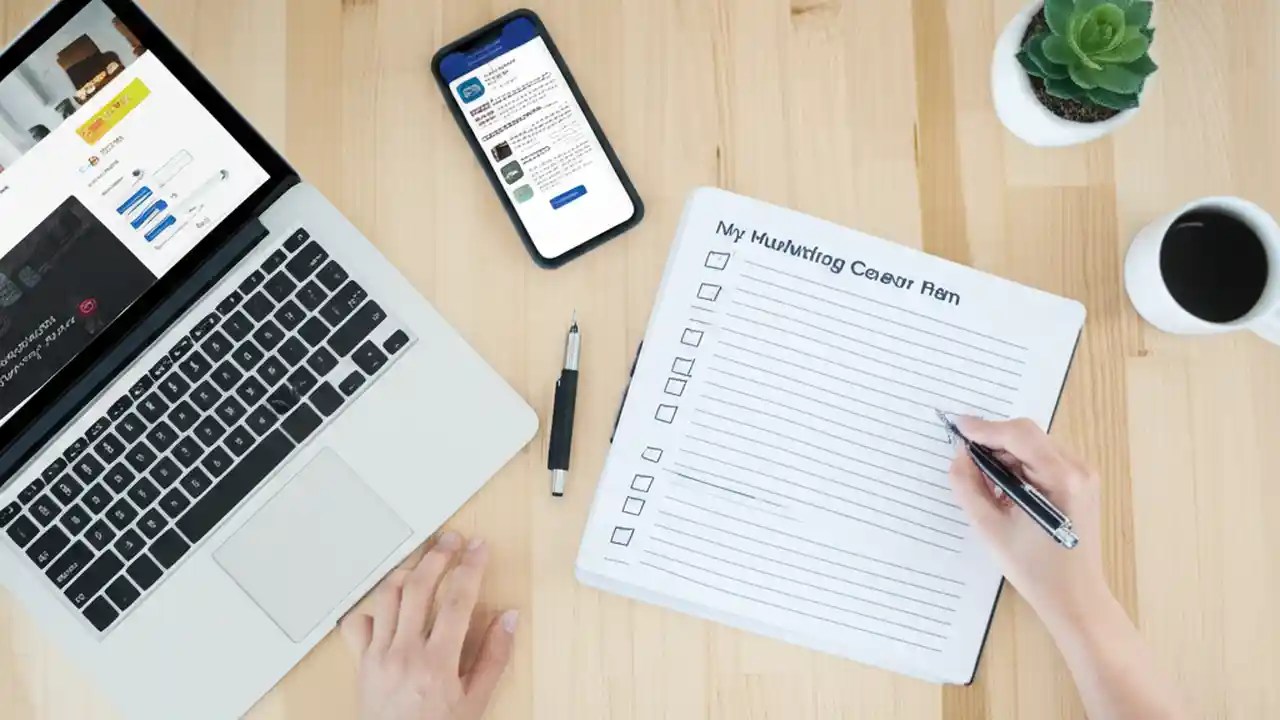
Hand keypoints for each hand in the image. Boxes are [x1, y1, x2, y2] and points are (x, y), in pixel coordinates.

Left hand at [341, 531, 517, 719]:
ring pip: (388, 597)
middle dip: (438, 556)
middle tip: (451, 540)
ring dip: (408, 572)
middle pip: (420, 587)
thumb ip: (494, 657)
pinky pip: (359, 623)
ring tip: (424, 560)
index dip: (471, 568)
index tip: (479, 549)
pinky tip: (388, 601)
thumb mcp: (476, 701)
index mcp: (437, 663)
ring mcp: (379, 655)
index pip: (457, 601)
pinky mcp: (362, 662)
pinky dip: (372, 607)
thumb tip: (508, 618)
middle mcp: (404, 653)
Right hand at [947, 417, 1110, 629]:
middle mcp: (1078, 469)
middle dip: (994, 441)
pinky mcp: (1081, 483)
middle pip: (1028, 436)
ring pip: (1035, 445)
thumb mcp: (990, 527)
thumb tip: (960, 455)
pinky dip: (1020, 464)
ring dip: (1007, 453)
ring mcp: (1083, 475)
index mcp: (1061, 478)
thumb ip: (968, 486)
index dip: (985, 427)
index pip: (1019, 435)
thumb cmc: (1033, 569)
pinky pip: (1044, 459)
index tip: (957, 426)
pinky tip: (1006, 486)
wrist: (1074, 597)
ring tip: (985, 479)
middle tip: (966, 458)